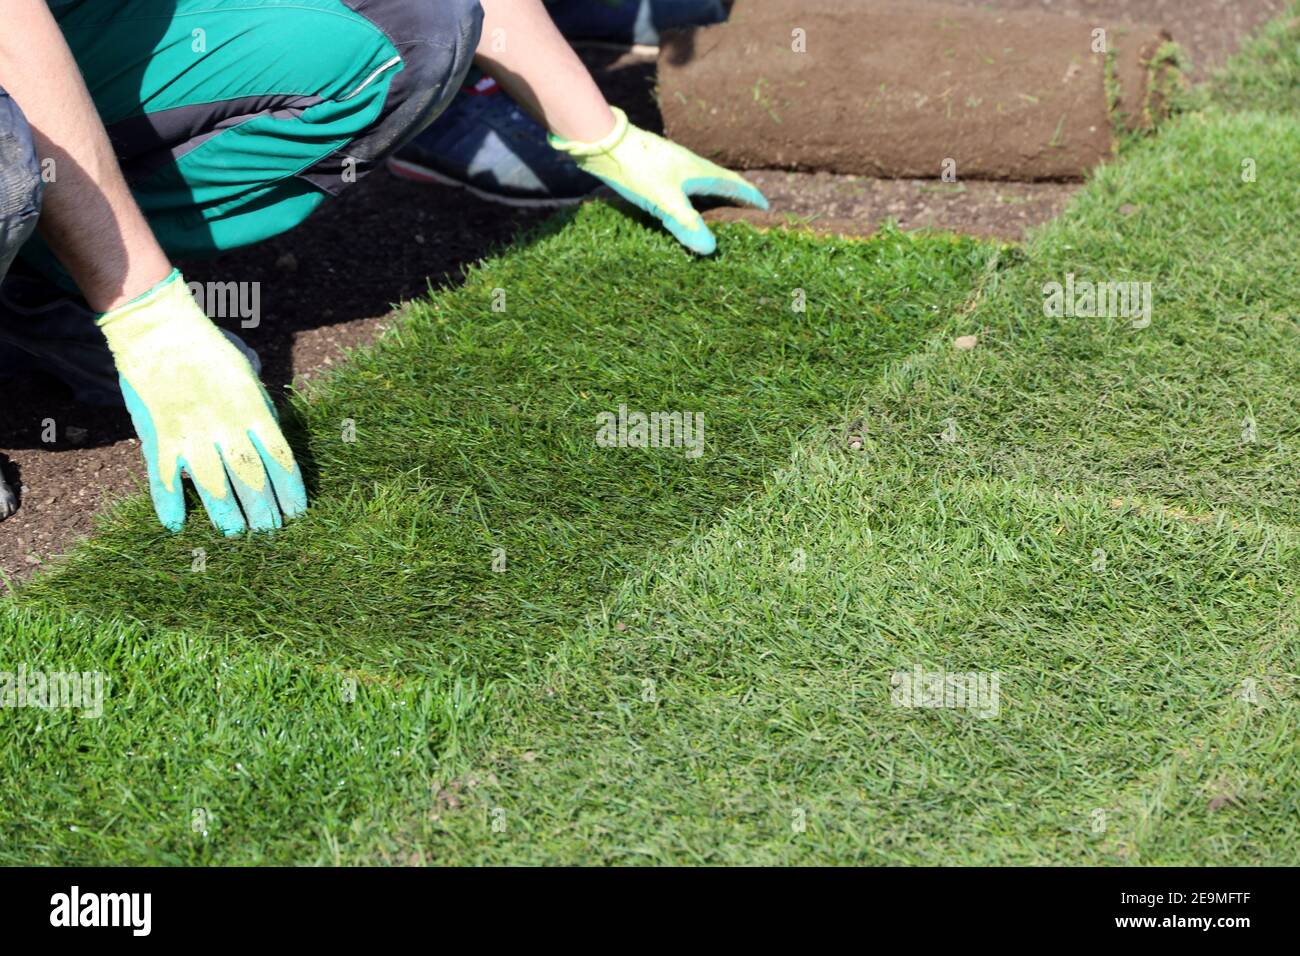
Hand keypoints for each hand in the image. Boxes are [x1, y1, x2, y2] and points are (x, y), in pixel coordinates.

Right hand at [97, 270, 306, 534]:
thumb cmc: (209, 348)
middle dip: (264, 509)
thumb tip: (271, 426)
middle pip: (252, 479)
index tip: (298, 512)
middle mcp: (227, 426)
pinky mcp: (160, 437)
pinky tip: (177, 525)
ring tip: (236, 532)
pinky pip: (165, 480)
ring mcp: (192, 434)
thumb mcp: (248, 371)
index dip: (291, 491)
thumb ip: (260, 402)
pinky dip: (170, 505)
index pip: (282, 459)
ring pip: (215, 487)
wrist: (159, 330)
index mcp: (254, 409)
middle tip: (270, 529)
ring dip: (227, 514)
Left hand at [549, 107, 767, 254]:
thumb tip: (711, 249)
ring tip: (720, 213)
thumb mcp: (666, 201)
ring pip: (702, 184)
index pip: (733, 185)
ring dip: (714, 198)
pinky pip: (685, 186)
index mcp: (700, 172)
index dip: (749, 197)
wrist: (606, 143)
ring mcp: (674, 167)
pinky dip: (693, 198)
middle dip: (735, 198)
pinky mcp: (658, 170)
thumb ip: (688, 224)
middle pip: (721, 184)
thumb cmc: (639, 169)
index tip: (765, 208)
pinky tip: (683, 206)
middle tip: (747, 214)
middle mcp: (691, 167)